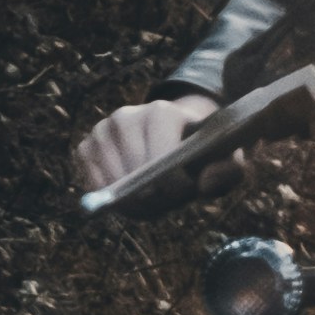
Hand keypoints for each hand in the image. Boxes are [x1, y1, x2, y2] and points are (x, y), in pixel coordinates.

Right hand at [74, 91, 217, 200]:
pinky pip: (91, 178)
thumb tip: (202, 183)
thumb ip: (227, 172)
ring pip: (112, 176)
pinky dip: (108, 193)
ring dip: (129, 197)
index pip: (159, 148)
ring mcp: (103, 129)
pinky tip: (126, 194)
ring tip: (149, 200)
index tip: (180, 192)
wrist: (175, 138)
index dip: (170, 179)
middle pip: (134, 166)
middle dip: (150, 193)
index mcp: (162, 111)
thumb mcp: (227, 160)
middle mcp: (126, 115)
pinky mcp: (87, 145)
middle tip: (164, 203)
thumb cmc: (201, 153)